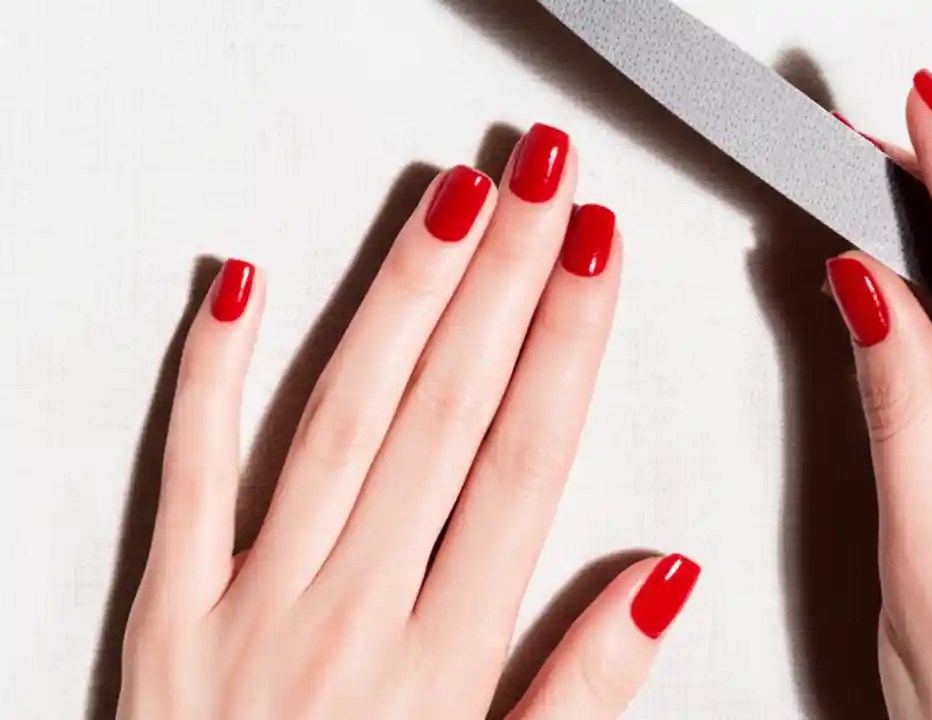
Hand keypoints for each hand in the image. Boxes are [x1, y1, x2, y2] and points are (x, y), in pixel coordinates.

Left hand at [119, 123, 699, 718]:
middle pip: (448, 410)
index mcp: (443, 659)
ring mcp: (252, 598)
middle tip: (539, 180)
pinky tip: (246, 286)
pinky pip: (188, 471)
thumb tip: (662, 580)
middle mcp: (351, 609)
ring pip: (341, 415)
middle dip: (503, 277)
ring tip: (450, 202)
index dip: (568, 341)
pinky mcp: (168, 607)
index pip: (527, 462)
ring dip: (402, 296)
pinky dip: (213, 373)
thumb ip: (584, 688)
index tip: (595, 253)